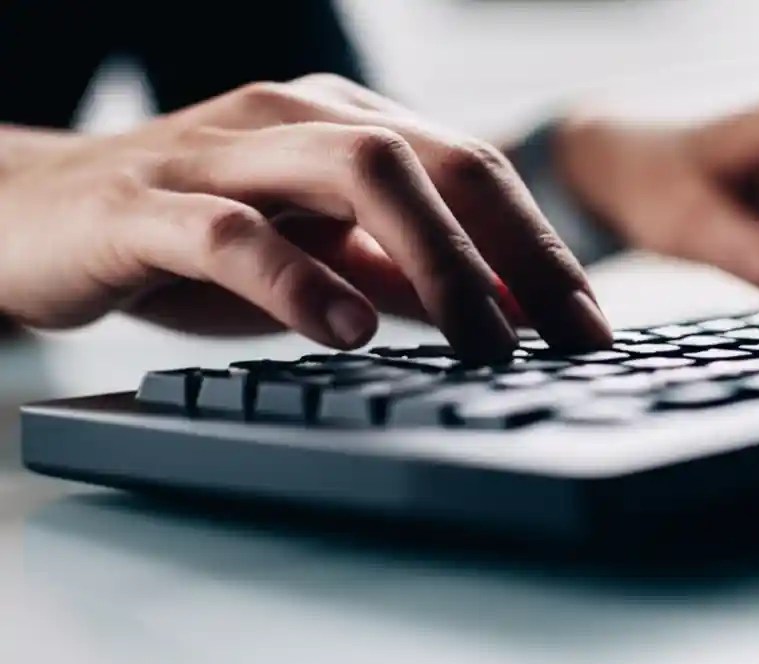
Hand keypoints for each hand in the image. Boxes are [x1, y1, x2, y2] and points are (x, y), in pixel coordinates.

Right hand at [0, 74, 611, 361]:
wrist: (26, 215)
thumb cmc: (186, 237)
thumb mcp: (316, 257)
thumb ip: (401, 278)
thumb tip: (504, 315)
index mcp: (345, 124)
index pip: (475, 172)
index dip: (544, 249)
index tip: (593, 327)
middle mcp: (296, 119)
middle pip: (436, 163)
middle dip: (515, 253)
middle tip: (566, 340)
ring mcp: (221, 152)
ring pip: (355, 174)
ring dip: (436, 261)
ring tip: (483, 342)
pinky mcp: (146, 204)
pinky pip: (232, 230)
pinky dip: (298, 277)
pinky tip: (347, 329)